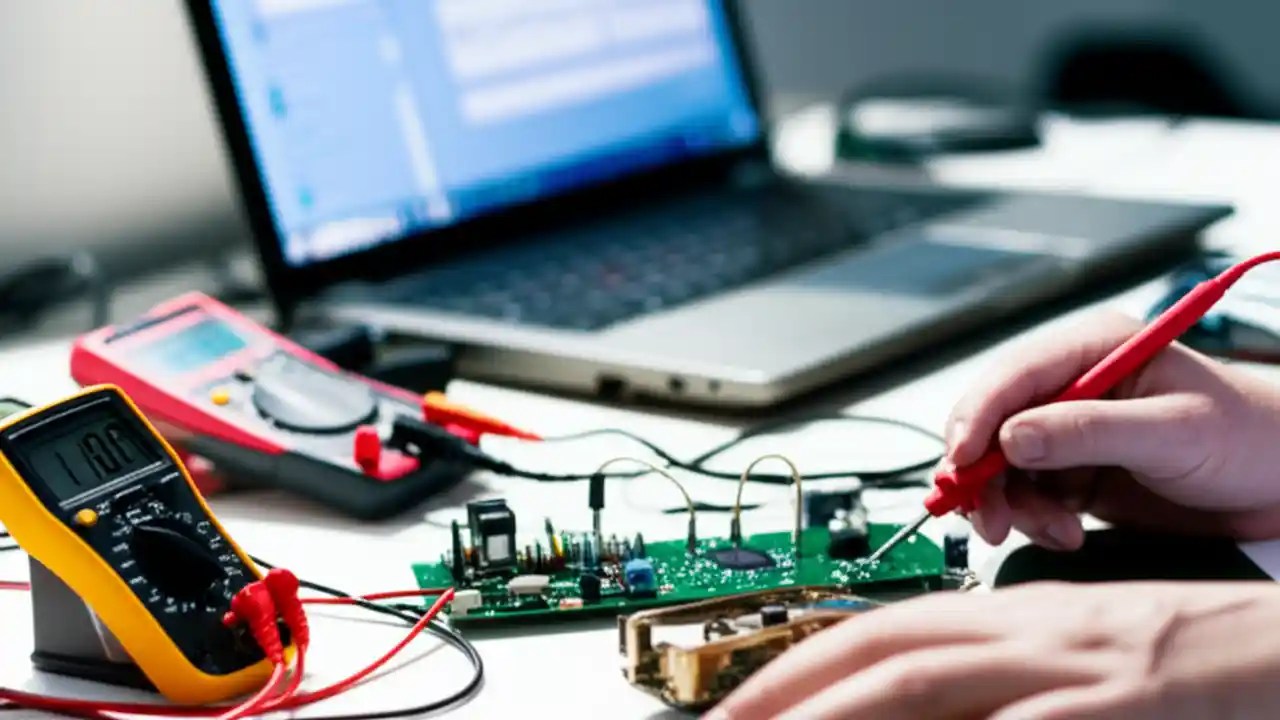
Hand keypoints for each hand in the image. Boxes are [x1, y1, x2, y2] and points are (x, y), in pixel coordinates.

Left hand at [710, 581, 1279, 719]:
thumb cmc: (1181, 657)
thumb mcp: (1068, 658)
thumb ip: (989, 681)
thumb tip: (905, 711)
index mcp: (1013, 613)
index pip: (881, 626)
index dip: (798, 660)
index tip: (740, 700)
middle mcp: (1029, 628)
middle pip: (884, 652)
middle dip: (790, 691)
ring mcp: (1073, 667)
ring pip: (929, 683)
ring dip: (840, 716)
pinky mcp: (1118, 707)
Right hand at [946, 310, 1279, 550]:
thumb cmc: (1248, 439)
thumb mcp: (1172, 432)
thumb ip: (1090, 432)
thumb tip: (1014, 438)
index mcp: (1093, 349)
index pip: (1013, 376)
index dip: (978, 417)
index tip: (962, 462)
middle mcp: (1071, 385)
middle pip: (992, 421)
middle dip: (982, 471)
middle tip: (987, 515)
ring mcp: (1068, 430)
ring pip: (1000, 464)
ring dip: (1011, 503)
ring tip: (1052, 530)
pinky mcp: (1070, 471)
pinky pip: (1024, 494)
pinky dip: (1033, 519)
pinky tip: (1066, 532)